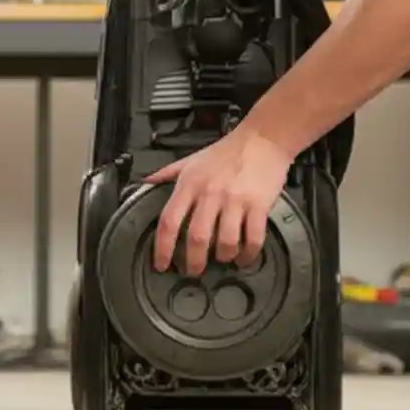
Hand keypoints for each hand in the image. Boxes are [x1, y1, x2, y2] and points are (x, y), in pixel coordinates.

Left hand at [144, 127, 294, 275]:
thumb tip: (146, 182)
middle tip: (194, 271)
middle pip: (197, 238)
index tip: (162, 264)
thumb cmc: (228, 151)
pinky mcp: (259, 205)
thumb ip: (167, 173)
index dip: (162, 248)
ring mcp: (236, 200)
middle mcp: (211, 194)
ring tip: (224, 259)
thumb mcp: (192, 159)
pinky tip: (246, 256)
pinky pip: (253, 238)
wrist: (263, 138)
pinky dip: (249, 253)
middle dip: (194, 262)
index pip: (169, 222)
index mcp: (190, 184)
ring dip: (224, 257)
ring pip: (226, 242)